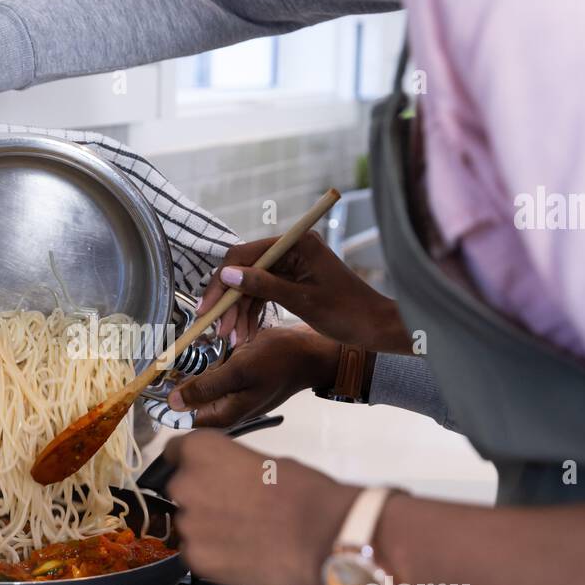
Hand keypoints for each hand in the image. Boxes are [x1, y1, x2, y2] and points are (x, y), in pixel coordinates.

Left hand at [162, 432, 357, 584]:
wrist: (320, 533)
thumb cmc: (302, 490)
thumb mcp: (262, 461)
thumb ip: (231, 468)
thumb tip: (227, 482)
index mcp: (199, 450)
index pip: (175, 452)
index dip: (190, 464)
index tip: (202, 472)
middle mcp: (184, 484)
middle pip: (180, 491)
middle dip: (200, 498)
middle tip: (231, 508)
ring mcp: (187, 524)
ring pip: (188, 525)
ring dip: (206, 528)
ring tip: (241, 535)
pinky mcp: (196, 559)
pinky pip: (195, 553)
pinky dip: (212, 555)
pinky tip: (240, 554)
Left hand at [168, 325, 339, 427]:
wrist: (312, 352)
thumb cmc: (279, 362)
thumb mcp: (239, 371)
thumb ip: (206, 387)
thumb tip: (173, 403)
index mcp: (227, 413)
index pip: (186, 417)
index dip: (167, 403)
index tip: (151, 384)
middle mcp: (230, 407)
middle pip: (193, 402)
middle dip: (177, 385)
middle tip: (162, 364)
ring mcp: (237, 393)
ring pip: (204, 386)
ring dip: (192, 372)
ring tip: (175, 356)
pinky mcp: (243, 378)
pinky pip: (218, 374)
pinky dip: (209, 363)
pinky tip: (204, 349)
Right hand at [199, 230, 411, 352]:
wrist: (376, 327)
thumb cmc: (348, 313)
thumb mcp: (302, 301)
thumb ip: (264, 286)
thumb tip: (228, 275)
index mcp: (297, 244)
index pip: (245, 255)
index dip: (222, 282)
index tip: (208, 309)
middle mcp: (292, 249)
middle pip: (245, 271)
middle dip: (230, 303)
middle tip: (219, 331)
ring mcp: (291, 265)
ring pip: (251, 286)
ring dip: (240, 313)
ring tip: (234, 340)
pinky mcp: (292, 281)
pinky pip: (263, 295)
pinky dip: (253, 315)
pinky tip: (246, 334)